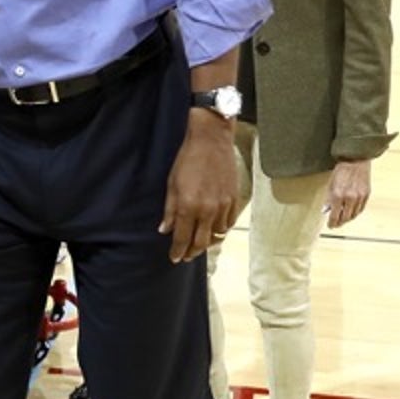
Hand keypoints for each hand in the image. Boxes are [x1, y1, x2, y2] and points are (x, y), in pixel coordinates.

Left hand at [159, 115, 240, 261]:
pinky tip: (215, 230)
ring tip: (200, 244)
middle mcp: (207, 210)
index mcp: (188, 206)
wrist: (211, 140)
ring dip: (208, 242)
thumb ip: (169, 210)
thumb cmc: (187, 160)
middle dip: (192, 252)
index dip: (177, 250)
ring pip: (217, 235)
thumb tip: (164, 230)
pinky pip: (229, 223)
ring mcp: (223, 206)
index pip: (182, 237)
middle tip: (186, 256)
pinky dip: (221, 230)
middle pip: (201, 242)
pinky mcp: (234, 199)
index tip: (174, 258)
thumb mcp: (171, 184)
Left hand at [324, 158, 371, 228]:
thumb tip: (326, 210)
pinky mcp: (367, 194)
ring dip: (348, 219)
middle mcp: (350, 198)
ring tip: (343, 219)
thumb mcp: (330, 184)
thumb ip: (329, 199)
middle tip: (336, 224)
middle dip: (340, 223)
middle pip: (345, 217)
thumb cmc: (341, 170)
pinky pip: (361, 209)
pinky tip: (351, 213)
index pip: (335, 215)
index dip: (332, 223)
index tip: (330, 226)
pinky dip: (356, 213)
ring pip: (354, 215)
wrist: (356, 160)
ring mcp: (360, 197)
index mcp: (338, 195)